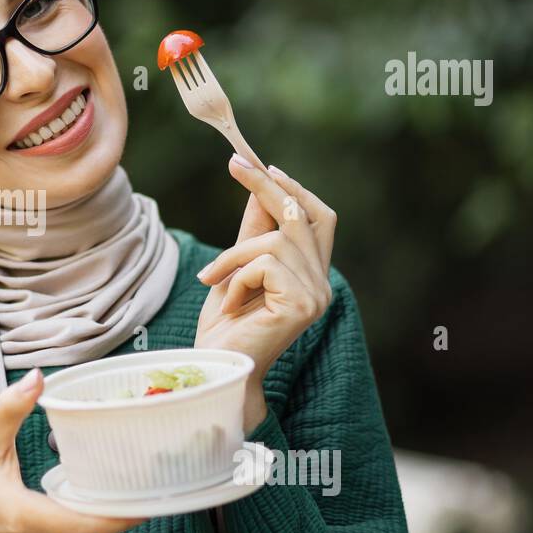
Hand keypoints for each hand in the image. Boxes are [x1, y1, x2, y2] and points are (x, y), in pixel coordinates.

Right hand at [0, 368, 146, 532]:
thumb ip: (8, 410)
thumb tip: (38, 377)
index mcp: (25, 516)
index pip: (85, 523)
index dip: (123, 510)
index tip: (152, 488)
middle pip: (102, 528)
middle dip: (133, 501)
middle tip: (160, 464)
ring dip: (123, 506)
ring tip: (147, 470)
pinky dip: (108, 512)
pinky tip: (120, 485)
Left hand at [194, 154, 337, 432]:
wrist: (216, 368)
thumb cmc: (224, 327)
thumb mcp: (235, 269)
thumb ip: (252, 232)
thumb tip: (257, 187)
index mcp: (311, 275)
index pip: (320, 219)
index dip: (295, 189)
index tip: (263, 165)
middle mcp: (321, 284)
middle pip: (303, 217)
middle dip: (267, 187)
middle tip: (234, 165)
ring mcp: (316, 295)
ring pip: (276, 241)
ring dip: (234, 255)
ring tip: (211, 279)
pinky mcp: (302, 305)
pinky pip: (264, 264)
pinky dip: (236, 277)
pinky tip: (229, 303)